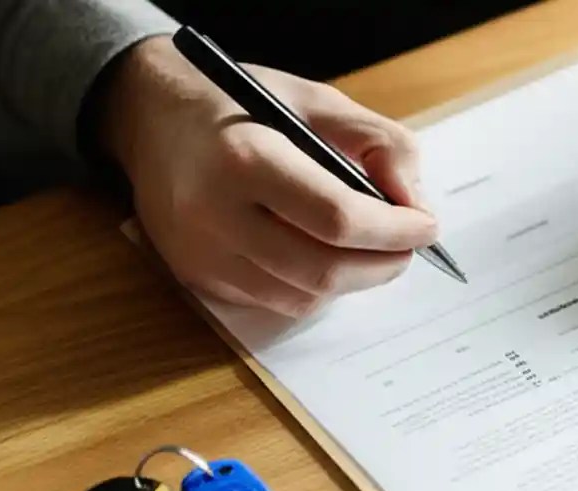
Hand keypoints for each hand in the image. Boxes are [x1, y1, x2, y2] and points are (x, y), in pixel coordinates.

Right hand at [101, 37, 436, 317]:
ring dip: (351, 280)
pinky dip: (314, 287)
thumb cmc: (241, 106)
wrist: (151, 119)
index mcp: (246, 157)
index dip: (393, 231)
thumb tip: (414, 202)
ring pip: (303, 296)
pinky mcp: (197, 278)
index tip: (426, 225)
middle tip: (407, 247)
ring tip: (369, 250)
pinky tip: (322, 255)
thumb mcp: (315, 101)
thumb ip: (378, 143)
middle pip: (323, 270)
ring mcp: (201, 254)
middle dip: (382, 264)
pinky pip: (275, 301)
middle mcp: (214, 213)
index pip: (337, 218)